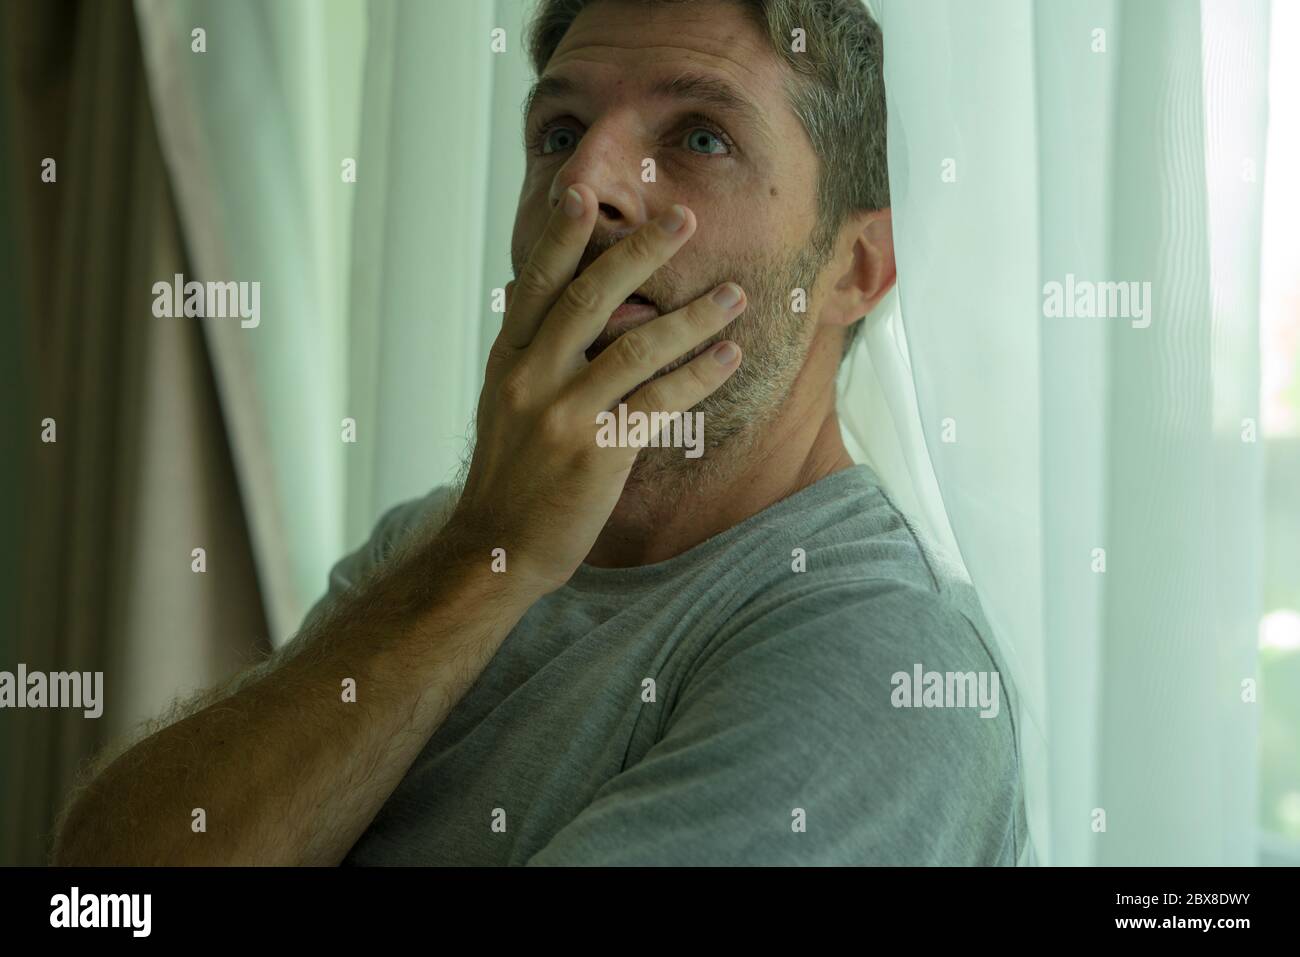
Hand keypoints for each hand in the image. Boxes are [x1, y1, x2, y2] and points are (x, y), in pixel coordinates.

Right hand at [447, 184, 745, 595]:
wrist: (495, 549)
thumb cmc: (510, 475)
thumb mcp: (507, 403)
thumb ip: (535, 354)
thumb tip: (564, 306)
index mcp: (508, 360)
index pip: (535, 284)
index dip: (560, 237)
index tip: (582, 193)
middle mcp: (531, 378)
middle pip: (591, 297)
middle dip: (640, 251)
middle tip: (682, 218)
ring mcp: (563, 414)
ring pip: (637, 346)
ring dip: (694, 316)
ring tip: (735, 294)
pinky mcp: (597, 452)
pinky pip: (659, 402)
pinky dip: (699, 376)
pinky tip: (730, 357)